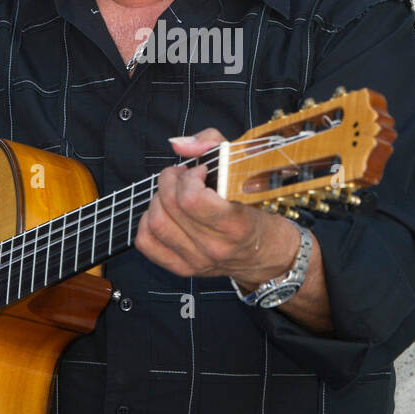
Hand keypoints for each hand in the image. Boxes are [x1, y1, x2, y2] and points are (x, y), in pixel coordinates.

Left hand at [134, 128, 298, 284]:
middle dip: (171, 179)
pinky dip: (147, 222)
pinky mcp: (183, 268)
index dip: (189, 177)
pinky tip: (165, 212)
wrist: (268, 252)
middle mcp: (214, 247)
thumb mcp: (249, 169)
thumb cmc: (260, 210)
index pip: (191, 199)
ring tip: (174, 192)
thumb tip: (179, 145)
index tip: (201, 171)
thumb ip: (214, 145)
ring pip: (155, 222)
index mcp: (235, 224)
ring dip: (159, 198)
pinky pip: (147, 242)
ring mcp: (197, 261)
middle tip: (184, 175)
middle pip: (169, 205)